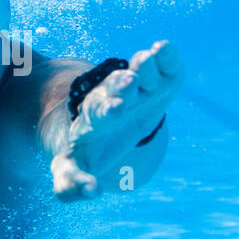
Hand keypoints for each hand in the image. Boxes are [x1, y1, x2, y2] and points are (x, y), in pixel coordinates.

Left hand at [51, 40, 183, 200]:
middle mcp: (115, 96)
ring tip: (147, 57)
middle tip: (129, 82)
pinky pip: (165, 67)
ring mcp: (139, 88)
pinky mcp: (162, 84)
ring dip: (143, 65)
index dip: (106, 108)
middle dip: (122, 84)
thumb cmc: (90, 148)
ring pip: (138, 72)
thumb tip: (91, 192)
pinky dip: (166, 56)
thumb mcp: (72, 166)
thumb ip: (71, 182)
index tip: (114, 110)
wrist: (109, 126)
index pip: (97, 109)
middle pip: (115, 86)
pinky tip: (164, 47)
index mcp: (94, 116)